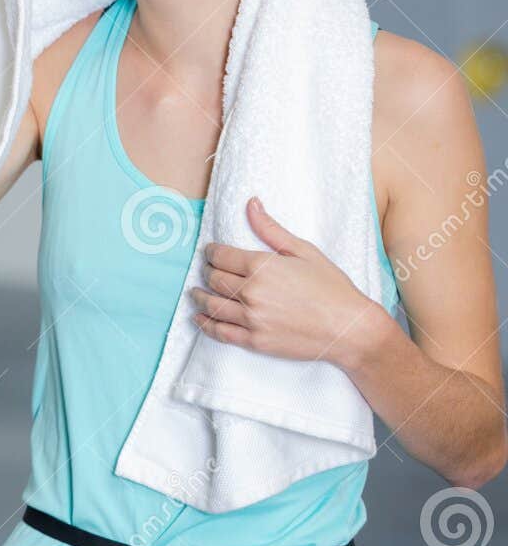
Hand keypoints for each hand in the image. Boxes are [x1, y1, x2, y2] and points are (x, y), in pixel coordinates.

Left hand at [189, 196, 388, 368]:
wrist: (350, 328)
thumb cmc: (331, 287)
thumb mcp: (304, 251)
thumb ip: (271, 229)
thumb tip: (251, 204)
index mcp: (261, 266)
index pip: (220, 255)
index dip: (211, 252)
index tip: (210, 252)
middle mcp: (252, 292)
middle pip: (213, 278)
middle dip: (207, 272)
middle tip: (206, 270)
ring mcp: (252, 318)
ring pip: (211, 305)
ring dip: (199, 297)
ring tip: (195, 293)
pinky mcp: (255, 341)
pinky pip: (220, 332)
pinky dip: (205, 324)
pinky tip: (199, 318)